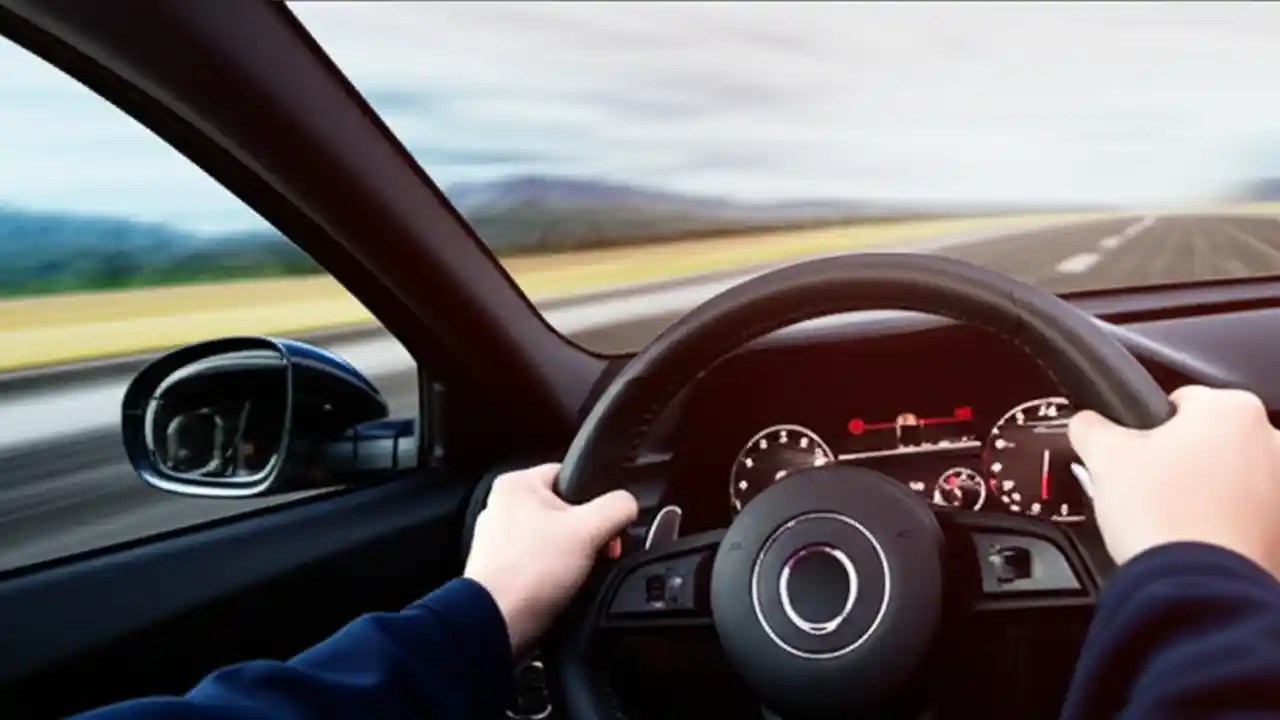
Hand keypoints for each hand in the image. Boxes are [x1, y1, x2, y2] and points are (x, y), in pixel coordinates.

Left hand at [464, 463, 637, 655]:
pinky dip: (552, 574)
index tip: (607, 526)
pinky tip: (557, 586)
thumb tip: (628, 504)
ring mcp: (498, 539)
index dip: (597, 500)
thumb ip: (617, 508)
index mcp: (517, 484)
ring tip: (574, 573)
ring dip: (572, 556)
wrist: (497, 622)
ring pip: (553, 539)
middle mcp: (502, 507)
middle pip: (565, 510)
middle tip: (596, 553)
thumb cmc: (529, 572)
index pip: (571, 476)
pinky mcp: (501, 568)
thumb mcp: (589, 530)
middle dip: (586, 534)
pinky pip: (539, 563)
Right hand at [1069, 385, 1279, 576]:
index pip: (1179, 402)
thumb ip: (1091, 427)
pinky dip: (1228, 523)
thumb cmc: (1162, 518)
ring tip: (1176, 520)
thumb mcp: (1104, 457)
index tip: (1137, 456)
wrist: (1195, 590)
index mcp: (1231, 409)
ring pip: (1235, 478)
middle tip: (1152, 491)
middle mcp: (1272, 441)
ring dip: (1209, 492)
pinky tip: (1200, 539)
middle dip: (1183, 461)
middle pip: (1211, 441)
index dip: (1147, 430)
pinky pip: (1252, 516)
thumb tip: (1086, 423)